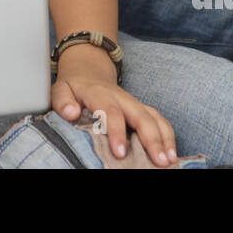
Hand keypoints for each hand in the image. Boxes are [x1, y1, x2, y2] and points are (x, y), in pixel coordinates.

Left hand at [52, 49, 177, 166]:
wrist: (88, 71)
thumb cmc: (74, 87)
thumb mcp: (60, 89)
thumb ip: (62, 101)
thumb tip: (71, 113)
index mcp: (99, 93)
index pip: (110, 111)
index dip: (116, 132)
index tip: (120, 153)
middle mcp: (122, 97)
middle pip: (141, 115)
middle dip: (151, 139)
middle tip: (158, 161)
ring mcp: (134, 103)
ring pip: (154, 117)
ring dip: (165, 138)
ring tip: (170, 161)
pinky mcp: (142, 109)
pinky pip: (159, 120)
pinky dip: (168, 136)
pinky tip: (172, 154)